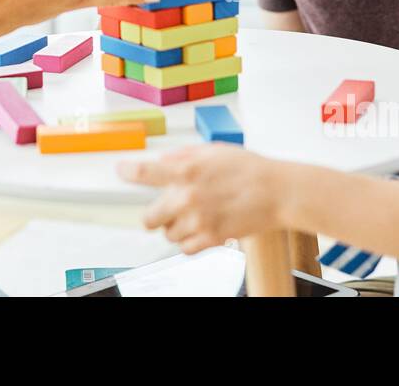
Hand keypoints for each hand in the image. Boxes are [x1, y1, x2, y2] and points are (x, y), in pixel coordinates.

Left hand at [118, 145, 286, 253]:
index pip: (144, 173)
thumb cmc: (249, 168)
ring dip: (176, 226)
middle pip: (148, 217)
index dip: (127, 172)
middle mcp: (188, 196)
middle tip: (166, 209)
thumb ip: (183, 156)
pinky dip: (190, 241)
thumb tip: (162, 162)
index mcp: (187, 170)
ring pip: (168, 234)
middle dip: (154, 214)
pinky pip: (185, 248)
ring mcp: (198, 220)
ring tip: (196, 215)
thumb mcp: (213, 150)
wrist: (277, 192)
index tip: (121, 171)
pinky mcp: (211, 238)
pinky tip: (201, 228)